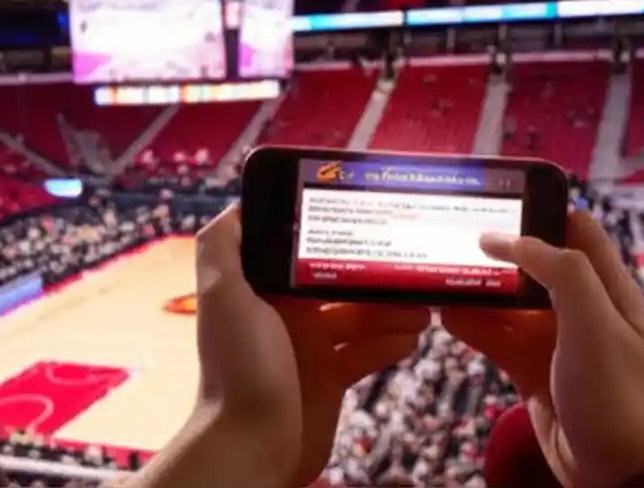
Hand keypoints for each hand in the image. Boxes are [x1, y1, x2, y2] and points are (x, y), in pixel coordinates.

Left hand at [191, 205, 429, 486]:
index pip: (304, 248)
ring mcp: (310, 345)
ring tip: (422, 307)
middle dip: (375, 273)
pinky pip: (367, 350)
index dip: (335, 234)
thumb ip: (225, 244)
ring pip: (359, 314)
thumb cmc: (239, 366)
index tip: (370, 218)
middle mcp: (284, 311)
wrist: (252, 444)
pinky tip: (410, 338)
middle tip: (412, 267)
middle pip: (340, 279)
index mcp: (261, 286)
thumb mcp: (222, 293)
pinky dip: (389, 342)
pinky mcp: (330, 376)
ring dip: (391, 308)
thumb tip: (244, 200)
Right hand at [440, 210, 643, 487]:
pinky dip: (473, 326)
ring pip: (509, 303)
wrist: (623, 478)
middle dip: (499, 252)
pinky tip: (447, 315)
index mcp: (609, 290)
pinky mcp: (533, 372)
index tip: (500, 199)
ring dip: (479, 290)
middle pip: (535, 265)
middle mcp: (583, 310)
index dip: (542, 211)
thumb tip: (516, 239)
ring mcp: (556, 343)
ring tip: (441, 275)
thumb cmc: (620, 397)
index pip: (577, 231)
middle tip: (455, 236)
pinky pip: (498, 339)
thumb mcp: (596, 326)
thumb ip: (563, 273)